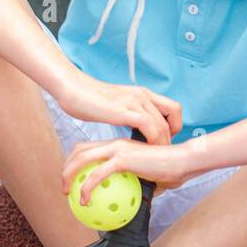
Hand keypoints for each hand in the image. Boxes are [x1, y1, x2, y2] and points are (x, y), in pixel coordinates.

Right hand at [54, 73, 182, 145]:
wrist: (72, 88)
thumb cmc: (87, 100)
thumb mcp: (114, 106)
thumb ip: (127, 114)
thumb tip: (131, 129)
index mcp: (142, 93)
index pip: (174, 108)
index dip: (174, 125)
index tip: (163, 140)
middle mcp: (142, 95)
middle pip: (173, 117)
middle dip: (171, 138)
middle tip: (161, 154)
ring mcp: (134, 101)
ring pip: (163, 125)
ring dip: (163, 144)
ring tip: (155, 158)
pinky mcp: (124, 111)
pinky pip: (149, 127)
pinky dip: (153, 141)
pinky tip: (145, 151)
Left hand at [61, 137, 189, 203]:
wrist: (182, 162)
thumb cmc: (170, 170)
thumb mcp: (149, 179)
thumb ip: (137, 185)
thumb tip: (134, 200)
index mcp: (119, 145)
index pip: (89, 148)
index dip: (76, 160)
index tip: (72, 178)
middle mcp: (114, 144)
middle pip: (79, 150)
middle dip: (67, 167)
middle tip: (64, 187)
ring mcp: (117, 149)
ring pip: (82, 159)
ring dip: (69, 176)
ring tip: (67, 194)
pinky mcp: (121, 159)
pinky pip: (96, 175)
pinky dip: (86, 188)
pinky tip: (84, 201)